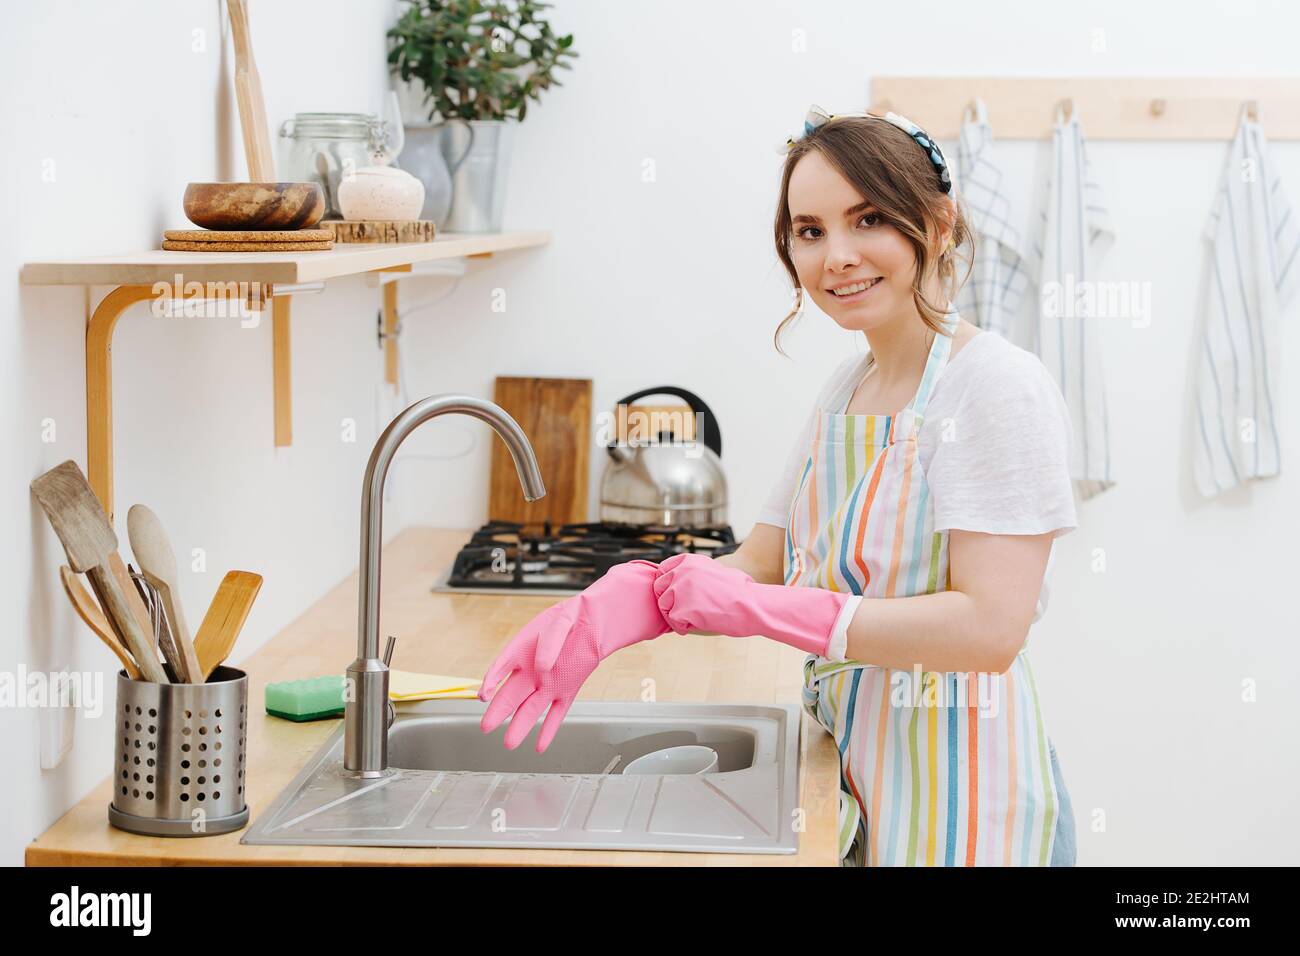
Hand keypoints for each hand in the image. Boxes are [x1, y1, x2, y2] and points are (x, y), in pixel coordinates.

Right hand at [478, 559, 669, 750]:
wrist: (594, 622)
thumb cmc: (572, 618)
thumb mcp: (561, 622)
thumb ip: (549, 642)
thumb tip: (542, 666)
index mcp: (522, 651)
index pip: (501, 668)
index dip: (490, 682)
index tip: (483, 695)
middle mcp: (531, 672)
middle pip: (511, 696)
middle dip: (498, 712)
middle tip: (486, 727)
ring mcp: (548, 684)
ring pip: (531, 710)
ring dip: (520, 726)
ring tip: (509, 744)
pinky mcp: (566, 692)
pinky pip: (556, 714)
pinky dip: (548, 731)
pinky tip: (540, 746)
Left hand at [652, 552, 852, 655]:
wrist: (755, 606)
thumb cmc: (742, 592)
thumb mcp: (716, 570)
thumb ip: (696, 572)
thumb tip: (681, 580)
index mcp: (690, 561)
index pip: (663, 570)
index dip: (667, 584)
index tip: (677, 595)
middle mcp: (682, 572)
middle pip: (659, 588)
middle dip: (669, 601)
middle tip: (684, 611)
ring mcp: (680, 590)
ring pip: (664, 606)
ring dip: (676, 615)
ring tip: (694, 619)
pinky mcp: (683, 609)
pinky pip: (673, 622)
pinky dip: (683, 627)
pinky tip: (697, 626)